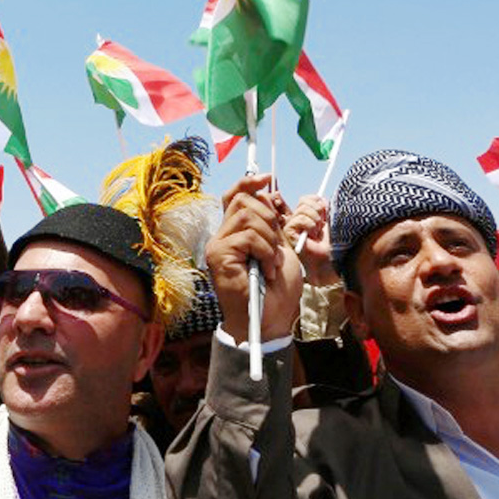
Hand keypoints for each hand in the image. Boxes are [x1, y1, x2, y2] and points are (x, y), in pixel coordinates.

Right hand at [205, 174, 302, 342]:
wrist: (270, 320)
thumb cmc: (276, 290)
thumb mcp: (280, 248)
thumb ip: (272, 224)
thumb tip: (267, 193)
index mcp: (236, 233)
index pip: (235, 196)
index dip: (249, 183)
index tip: (269, 178)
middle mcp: (223, 236)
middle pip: (243, 200)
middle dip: (268, 217)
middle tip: (275, 246)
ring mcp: (218, 246)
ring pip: (246, 215)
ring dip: (269, 237)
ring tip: (272, 262)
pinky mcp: (218, 256)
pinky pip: (247, 235)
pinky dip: (265, 251)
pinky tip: (267, 270)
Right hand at [284, 194, 339, 284]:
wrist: (331, 259)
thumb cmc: (332, 243)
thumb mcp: (331, 219)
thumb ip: (324, 207)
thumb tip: (320, 198)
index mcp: (306, 215)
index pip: (306, 198)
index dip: (316, 201)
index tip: (324, 210)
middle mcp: (297, 219)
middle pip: (304, 200)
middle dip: (318, 210)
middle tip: (322, 224)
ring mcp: (292, 226)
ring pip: (302, 209)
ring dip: (315, 220)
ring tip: (317, 232)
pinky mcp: (289, 233)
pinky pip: (299, 220)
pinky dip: (309, 225)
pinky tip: (312, 235)